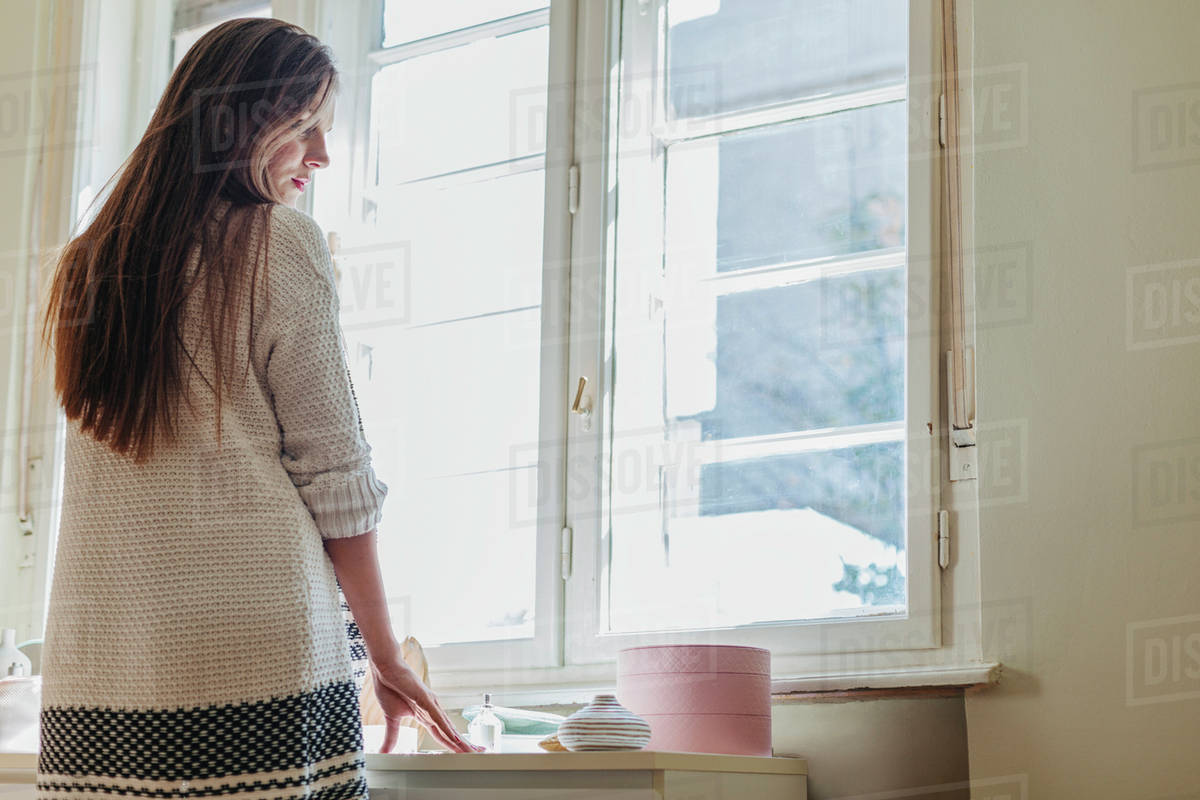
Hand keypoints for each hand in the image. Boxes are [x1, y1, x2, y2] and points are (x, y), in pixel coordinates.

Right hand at [368, 650, 485, 753]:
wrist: (385, 669)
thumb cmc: (390, 688)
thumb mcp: (391, 719)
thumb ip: (391, 736)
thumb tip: (385, 752)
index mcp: (425, 716)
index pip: (442, 735)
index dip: (453, 745)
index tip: (464, 753)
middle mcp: (432, 711)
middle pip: (450, 733)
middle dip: (463, 744)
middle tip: (479, 753)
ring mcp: (430, 705)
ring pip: (447, 727)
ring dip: (459, 740)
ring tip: (471, 751)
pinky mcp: (425, 699)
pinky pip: (438, 717)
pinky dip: (446, 728)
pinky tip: (454, 738)